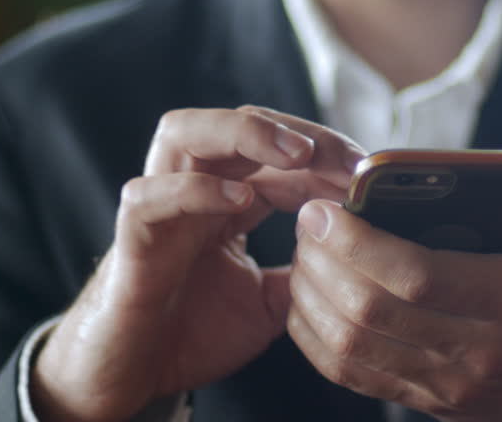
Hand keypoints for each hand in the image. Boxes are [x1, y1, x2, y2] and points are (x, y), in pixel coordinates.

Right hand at [31, 106, 365, 421]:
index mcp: (227, 199)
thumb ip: (305, 272)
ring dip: (245, 134)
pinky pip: (151, 197)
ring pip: (185, 133)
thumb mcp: (270, 302)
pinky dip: (195, 189)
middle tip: (348, 157)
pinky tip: (241, 199)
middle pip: (239, 125)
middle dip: (299, 132)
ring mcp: (160, 208)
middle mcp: (193, 190)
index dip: (325, 153)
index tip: (368, 172)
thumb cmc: (195, 332)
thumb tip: (356, 253)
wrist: (135, 377)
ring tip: (298, 153)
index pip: (277, 151)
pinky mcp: (133, 238)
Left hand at [288, 152, 501, 421]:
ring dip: (313, 296)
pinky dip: (317, 336)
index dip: (360, 243)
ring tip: (305, 253)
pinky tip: (308, 298)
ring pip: (352, 345)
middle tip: (307, 222)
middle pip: (372, 310)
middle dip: (324, 262)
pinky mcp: (424, 400)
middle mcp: (476, 353)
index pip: (419, 276)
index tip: (326, 210)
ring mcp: (446, 384)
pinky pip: (351, 375)